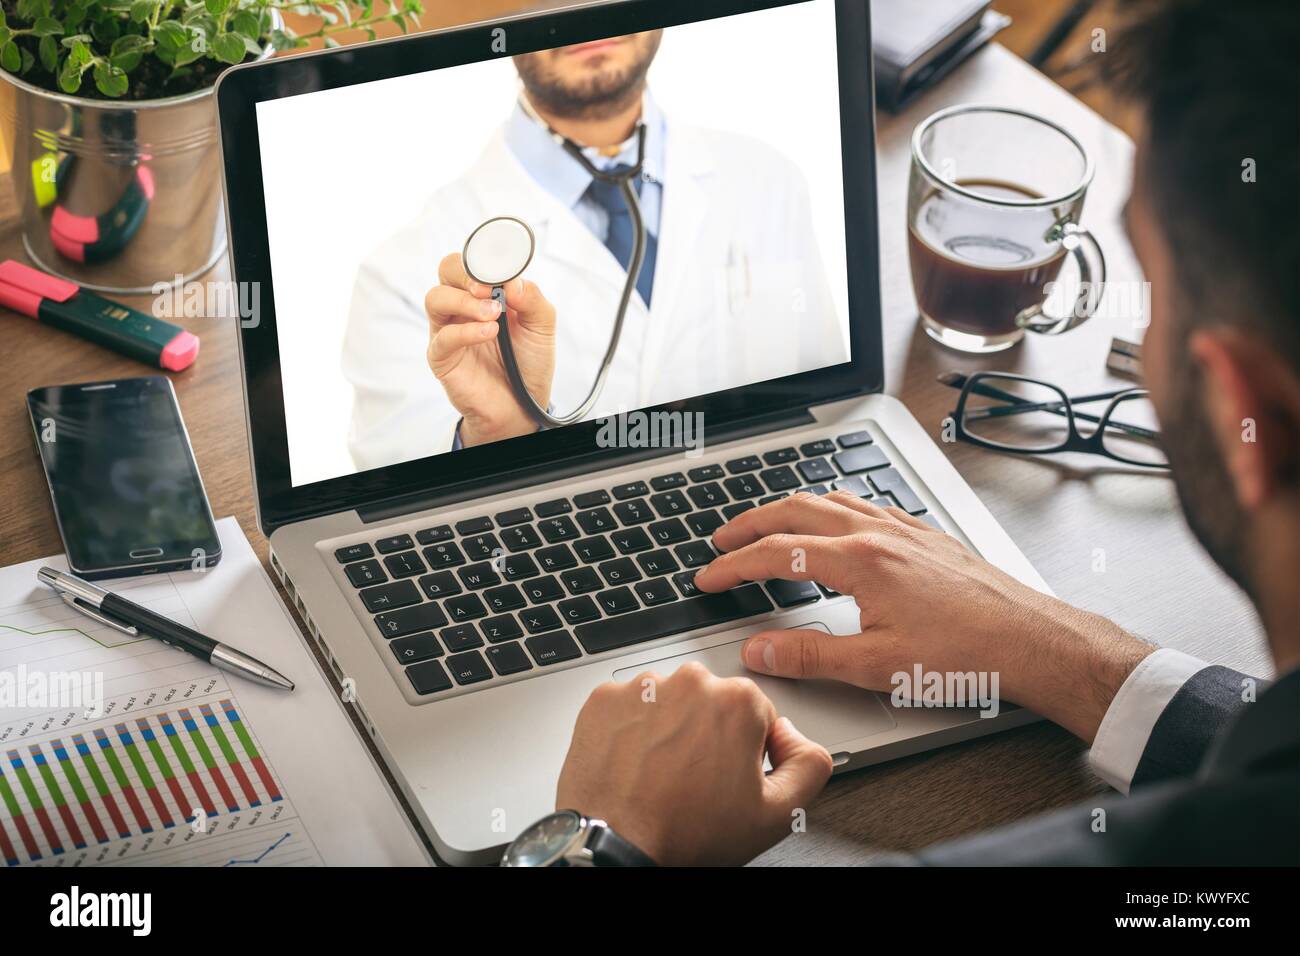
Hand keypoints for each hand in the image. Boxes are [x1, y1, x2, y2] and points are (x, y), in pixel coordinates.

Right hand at [425, 253, 556, 445]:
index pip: (473, 261)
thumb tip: (512, 282)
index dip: (483, 258)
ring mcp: (449, 330)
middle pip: (447, 269)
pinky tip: (488, 333)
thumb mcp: (542, 327)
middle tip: (489, 288)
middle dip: (467, 272)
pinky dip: (466, 332)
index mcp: (485, 293)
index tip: (502, 268)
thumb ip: (532, 299)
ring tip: (492, 315)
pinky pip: (443, 338)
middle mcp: (463, 306)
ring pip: (436, 298)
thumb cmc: (528, 362)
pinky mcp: (442, 357)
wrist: (523, 405)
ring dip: (464, 301)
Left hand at [556, 662, 832, 865]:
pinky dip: (631, 729)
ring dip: (669, 729)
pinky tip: (635, 764)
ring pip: (669, 702)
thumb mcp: (776, 814)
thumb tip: (797, 738)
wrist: (616, 846)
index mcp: (738, 701)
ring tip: (661, 774)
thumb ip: (809, 765)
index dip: (747, 751)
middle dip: (709, 734)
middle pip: (712, 703)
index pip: (757, 715)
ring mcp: (643, 687)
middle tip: (696, 780)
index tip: (729, 776)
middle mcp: (691, 682)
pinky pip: (629, 707)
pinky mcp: (604, 699)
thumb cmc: (686, 832)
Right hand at [693, 492, 1154, 742]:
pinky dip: (832, 506)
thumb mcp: (875, 666)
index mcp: (859, 561)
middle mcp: (878, 533)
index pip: (776, 555)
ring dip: (789, 509)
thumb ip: (808, 656)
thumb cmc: (966, 653)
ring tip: (767, 523)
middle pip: (795, 511)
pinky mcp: (924, 535)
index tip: (708, 578)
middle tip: (721, 539)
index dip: (733, 566)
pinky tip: (837, 520)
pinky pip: (865, 503)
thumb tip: (758, 652)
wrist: (1030, 639)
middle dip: (750, 523)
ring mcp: (903, 528)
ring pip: (831, 499)